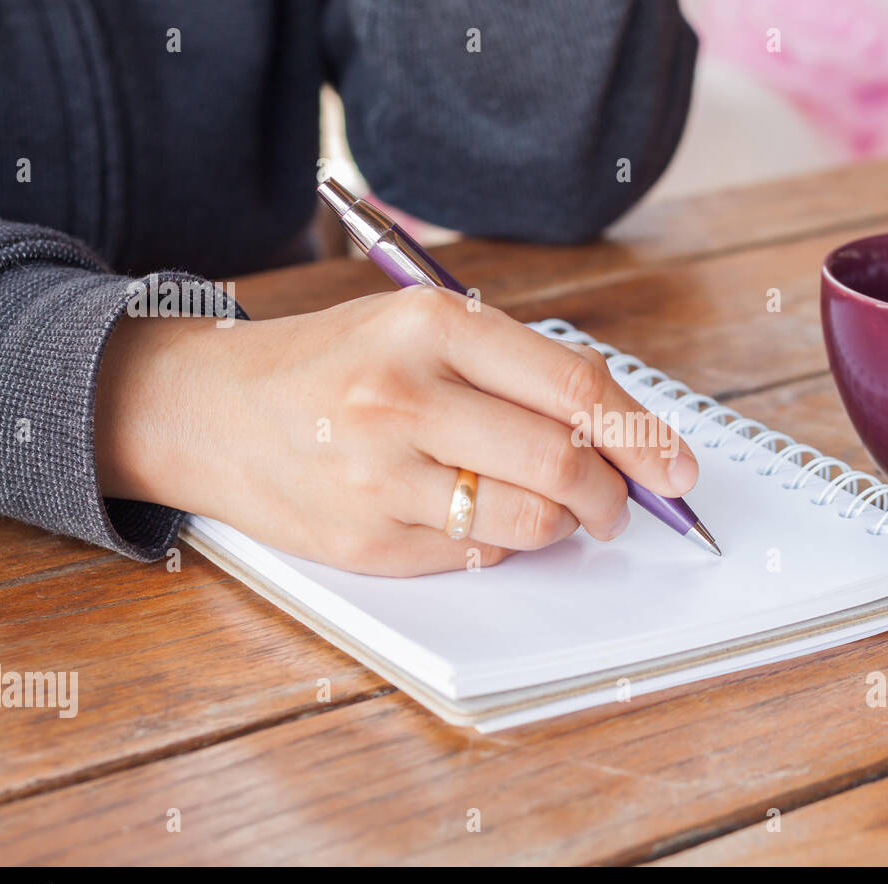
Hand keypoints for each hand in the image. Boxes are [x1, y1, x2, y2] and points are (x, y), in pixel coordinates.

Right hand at [94, 286, 698, 574]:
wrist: (209, 409)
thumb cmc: (334, 364)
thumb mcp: (422, 329)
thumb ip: (517, 372)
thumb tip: (625, 436)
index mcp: (432, 326)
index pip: (575, 387)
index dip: (643, 435)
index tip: (677, 468)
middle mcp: (403, 397)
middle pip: (563, 462)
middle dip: (616, 494)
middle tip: (622, 502)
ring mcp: (379, 475)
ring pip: (529, 521)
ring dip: (566, 524)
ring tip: (557, 510)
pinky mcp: (365, 540)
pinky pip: (477, 554)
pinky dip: (504, 542)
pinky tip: (483, 516)